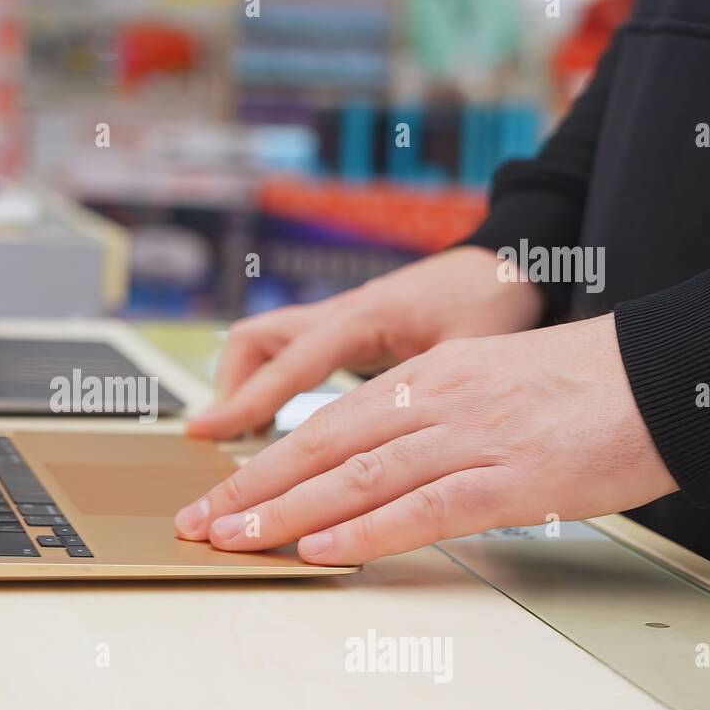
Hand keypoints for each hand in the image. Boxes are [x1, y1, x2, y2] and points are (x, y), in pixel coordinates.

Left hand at [174, 314, 677, 564]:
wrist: (662, 374)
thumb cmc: (578, 386)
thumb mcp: (483, 383)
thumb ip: (424, 417)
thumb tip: (373, 462)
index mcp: (423, 380)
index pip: (323, 423)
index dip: (262, 462)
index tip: (217, 494)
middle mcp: (431, 403)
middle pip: (319, 448)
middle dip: (250, 490)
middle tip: (197, 524)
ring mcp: (467, 439)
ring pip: (355, 477)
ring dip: (285, 513)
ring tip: (235, 541)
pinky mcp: (508, 479)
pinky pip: (423, 508)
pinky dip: (366, 530)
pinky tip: (323, 548)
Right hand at [188, 245, 544, 438]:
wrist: (503, 262)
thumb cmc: (490, 301)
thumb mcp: (467, 349)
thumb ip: (426, 392)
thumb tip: (394, 448)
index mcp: (364, 317)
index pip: (290, 364)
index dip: (247, 402)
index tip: (206, 430)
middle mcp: (339, 313)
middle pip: (255, 341)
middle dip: (228, 390)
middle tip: (214, 440)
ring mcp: (336, 318)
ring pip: (264, 342)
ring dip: (244, 383)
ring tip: (242, 434)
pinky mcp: (342, 329)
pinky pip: (287, 351)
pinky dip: (268, 381)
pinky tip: (277, 420)